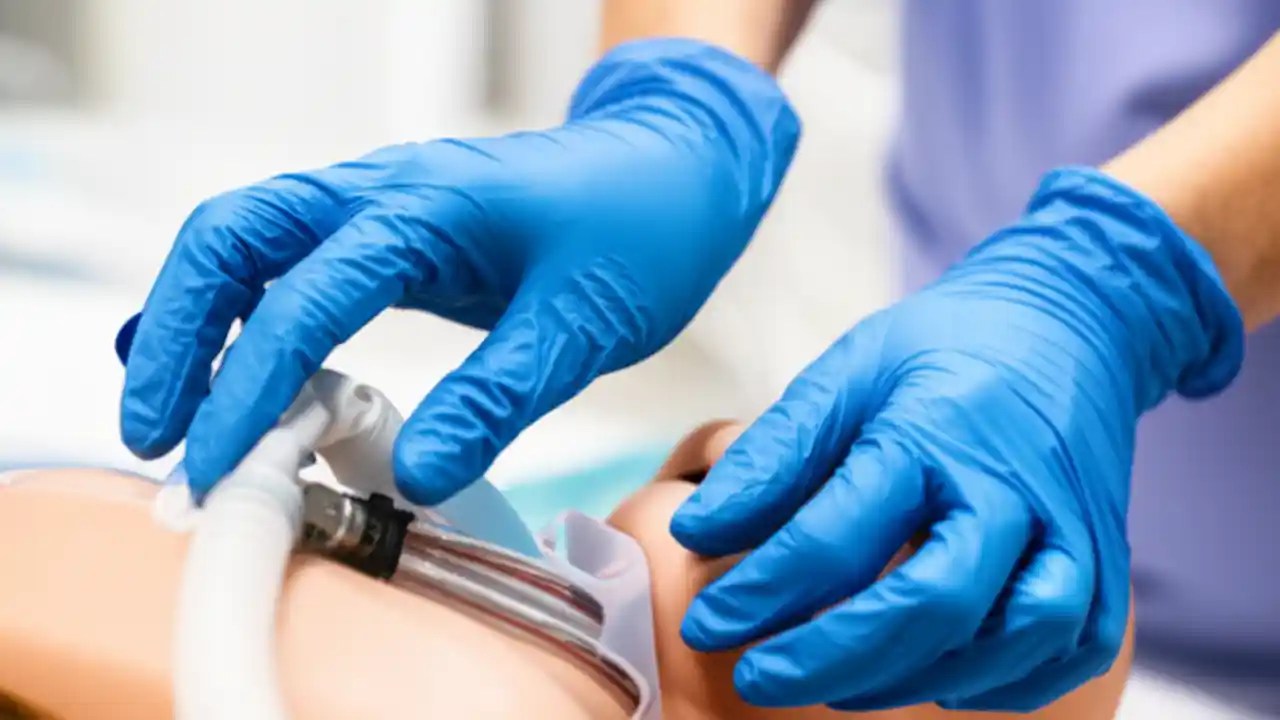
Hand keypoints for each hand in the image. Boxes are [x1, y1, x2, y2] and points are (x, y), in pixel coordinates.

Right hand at [119, 39, 798, 501]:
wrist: (675, 172)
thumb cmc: (641, 233)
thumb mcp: (583, 326)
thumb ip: (499, 398)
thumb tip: (418, 477)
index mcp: (426, 211)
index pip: (304, 298)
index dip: (250, 388)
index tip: (221, 468)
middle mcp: (384, 192)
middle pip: (232, 238)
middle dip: (179, 334)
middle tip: (159, 433)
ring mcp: (381, 202)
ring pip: (248, 239)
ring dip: (200, 319)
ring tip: (180, 412)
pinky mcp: (392, 228)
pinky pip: (291, 255)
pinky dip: (249, 309)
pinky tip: (245, 367)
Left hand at [669, 168, 1242, 711]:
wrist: (1064, 324)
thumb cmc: (938, 351)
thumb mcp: (845, 374)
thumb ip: (774, 455)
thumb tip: (695, 532)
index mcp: (931, 431)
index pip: (838, 535)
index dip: (763, 592)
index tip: (707, 624)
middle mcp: (1011, 487)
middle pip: (932, 603)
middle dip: (833, 656)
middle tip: (756, 677)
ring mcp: (1072, 528)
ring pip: (1009, 638)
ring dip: (913, 678)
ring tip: (835, 686)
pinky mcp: (1106, 561)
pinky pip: (1068, 650)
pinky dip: (1001, 683)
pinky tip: (934, 679)